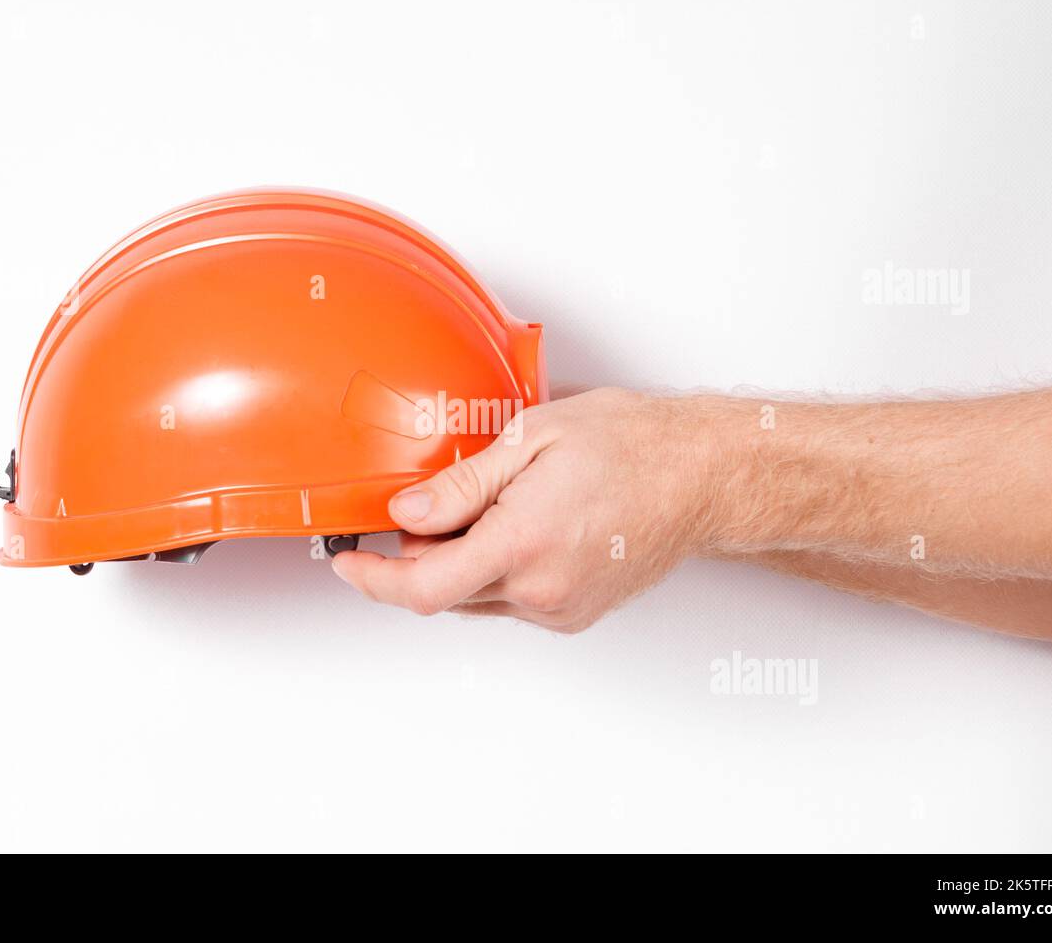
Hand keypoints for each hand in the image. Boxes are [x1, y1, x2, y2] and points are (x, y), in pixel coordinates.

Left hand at [331, 387, 714, 631]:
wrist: (702, 476)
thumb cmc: (633, 445)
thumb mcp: (531, 438)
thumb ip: (460, 483)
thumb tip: (406, 513)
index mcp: (524, 541)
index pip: (423, 586)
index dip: (373, 579)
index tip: (349, 562)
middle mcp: (542, 588)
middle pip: (444, 591)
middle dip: (423, 552)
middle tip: (444, 500)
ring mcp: (561, 608)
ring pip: (476, 597)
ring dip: (462, 561)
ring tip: (499, 504)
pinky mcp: (574, 614)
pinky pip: (510, 600)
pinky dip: (496, 569)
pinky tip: (524, 525)